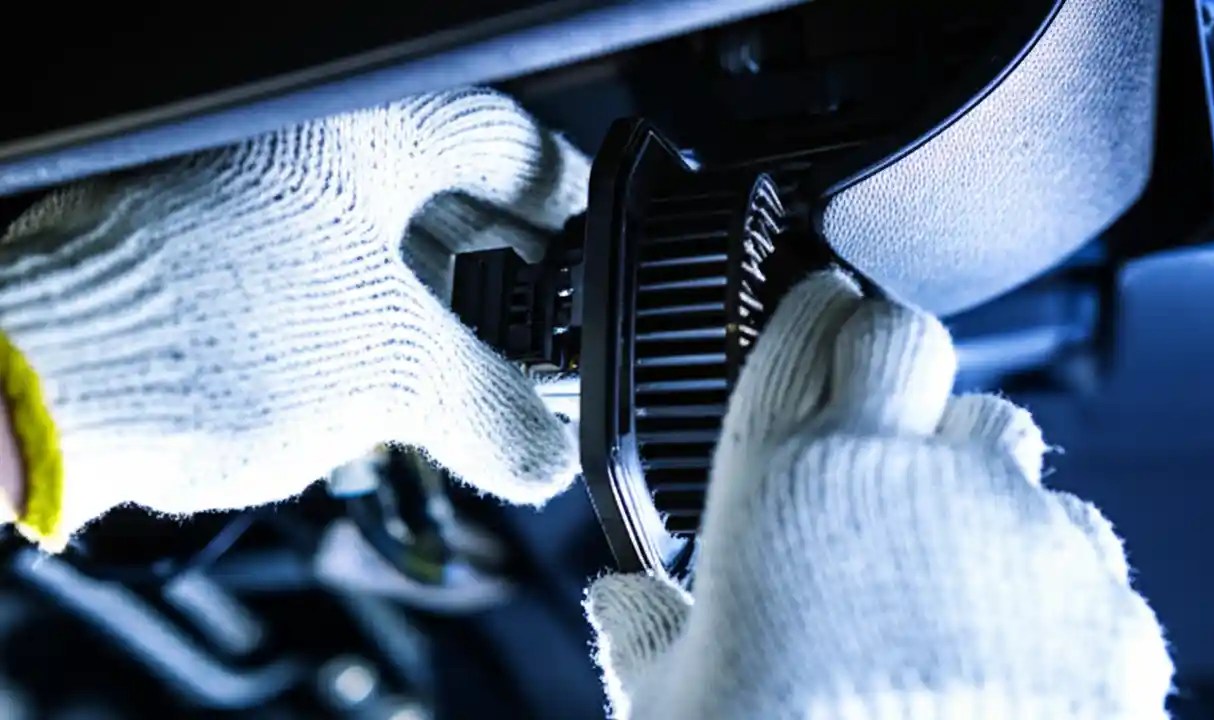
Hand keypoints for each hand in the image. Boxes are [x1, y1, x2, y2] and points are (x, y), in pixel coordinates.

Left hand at [0, 89, 587, 548]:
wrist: (42, 388)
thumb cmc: (201, 335)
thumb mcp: (395, 379)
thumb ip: (495, 413)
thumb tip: (545, 450)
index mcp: (362, 134)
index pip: (505, 142)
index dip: (569, 199)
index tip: (601, 243)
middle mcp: (302, 148)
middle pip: (444, 193)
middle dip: (506, 268)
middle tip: (548, 328)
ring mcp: (248, 195)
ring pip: (378, 240)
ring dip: (437, 307)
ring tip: (476, 374)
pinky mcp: (207, 253)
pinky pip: (320, 275)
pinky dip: (369, 323)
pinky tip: (387, 381)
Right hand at [586, 271, 1172, 718]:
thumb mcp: (672, 703)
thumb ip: (644, 633)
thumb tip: (620, 602)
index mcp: (786, 486)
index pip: (802, 331)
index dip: (806, 312)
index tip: (809, 319)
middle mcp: (908, 482)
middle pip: (911, 339)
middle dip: (888, 357)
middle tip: (869, 411)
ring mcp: (1017, 531)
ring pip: (1002, 432)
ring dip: (965, 466)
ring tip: (932, 544)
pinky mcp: (1099, 597)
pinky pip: (1074, 538)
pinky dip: (1037, 560)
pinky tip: (1002, 624)